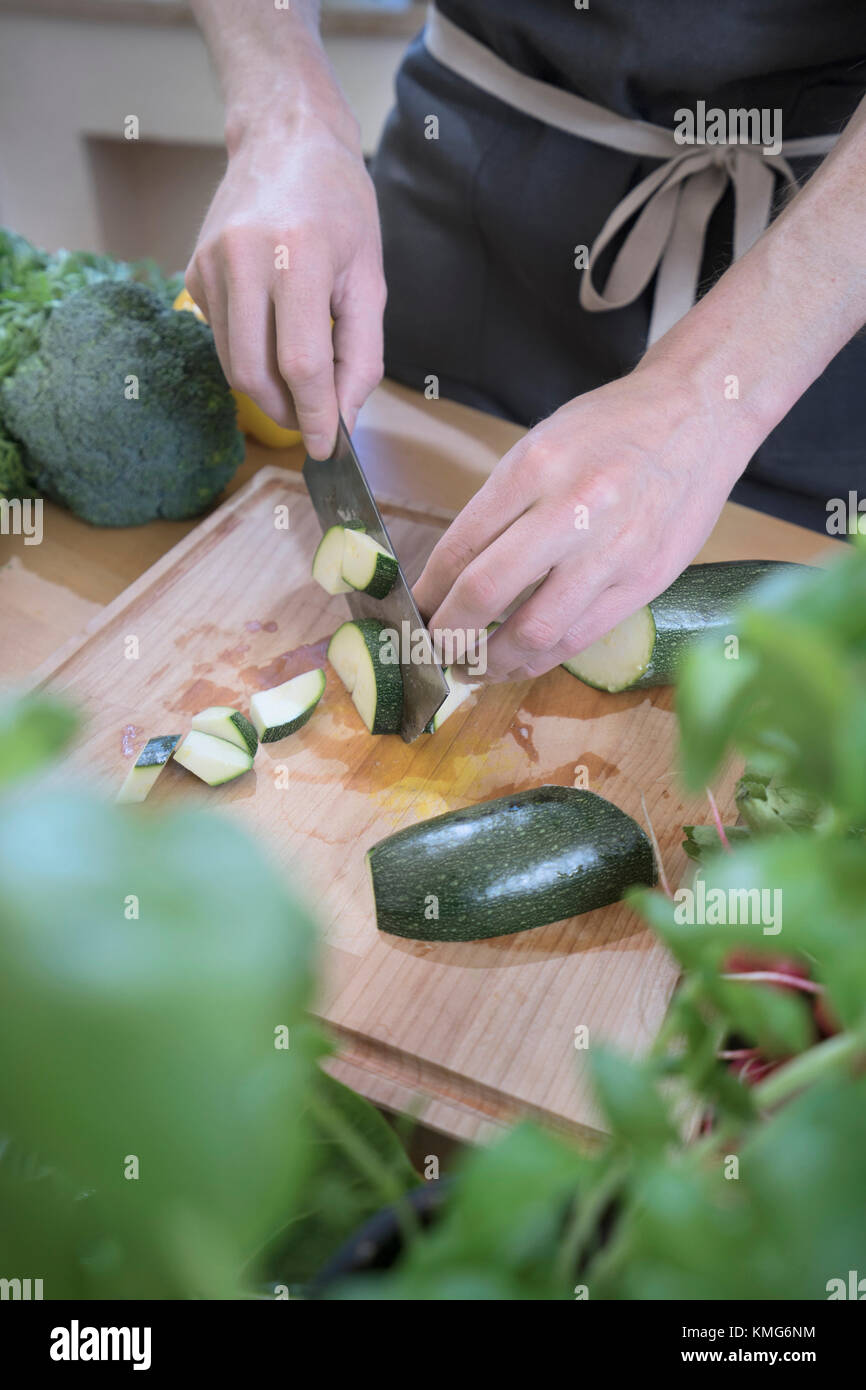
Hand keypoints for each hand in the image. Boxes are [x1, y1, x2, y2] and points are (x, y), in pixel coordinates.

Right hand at [186, 105, 384, 458]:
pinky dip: (249, 352)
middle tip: (313, 419)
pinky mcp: (193, 272)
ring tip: (299, 382)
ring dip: (266, 390)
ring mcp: (210, 264)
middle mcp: (245, 257)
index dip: (315, 416)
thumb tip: (344, 420)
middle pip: (254, 374)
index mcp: (299, 255)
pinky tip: (272, 324)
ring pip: (231, 364)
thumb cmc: (339, 206)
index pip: (302, 364)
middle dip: (286, 411)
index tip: (326, 449)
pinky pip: (220, 338)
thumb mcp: (369, 279)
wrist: (285, 138)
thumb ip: (362, 356)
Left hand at [414, 362, 761, 681]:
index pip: (459, 547)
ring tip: (471, 667)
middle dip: (447, 633)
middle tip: (431, 648)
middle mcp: (572, 509)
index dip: (426, 593)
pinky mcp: (645, 581)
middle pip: (485, 593)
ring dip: (491, 661)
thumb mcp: (541, 444)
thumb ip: (501, 508)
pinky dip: (539, 659)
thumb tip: (452, 576)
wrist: (700, 414)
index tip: (413, 611)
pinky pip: (578, 638)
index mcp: (534, 467)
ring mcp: (613, 551)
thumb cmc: (612, 428)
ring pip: (533, 631)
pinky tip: (518, 661)